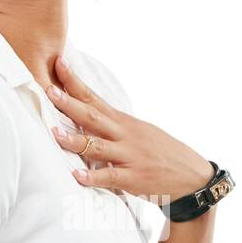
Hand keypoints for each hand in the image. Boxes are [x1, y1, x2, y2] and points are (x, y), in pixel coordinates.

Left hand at [47, 55, 213, 203]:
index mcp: (122, 122)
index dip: (75, 82)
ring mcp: (129, 157)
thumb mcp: (137, 131)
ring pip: (98, 147)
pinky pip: (110, 177)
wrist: (192, 176)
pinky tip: (76, 176)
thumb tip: (83, 114)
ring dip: (76, 140)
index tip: (58, 64)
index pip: (94, 97)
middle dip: (70, 104)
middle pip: (93, 116)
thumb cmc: (160, 152)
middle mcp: (124, 135)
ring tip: (55, 134)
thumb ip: (111, 124)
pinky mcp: (133, 179)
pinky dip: (92, 177)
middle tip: (49, 91)